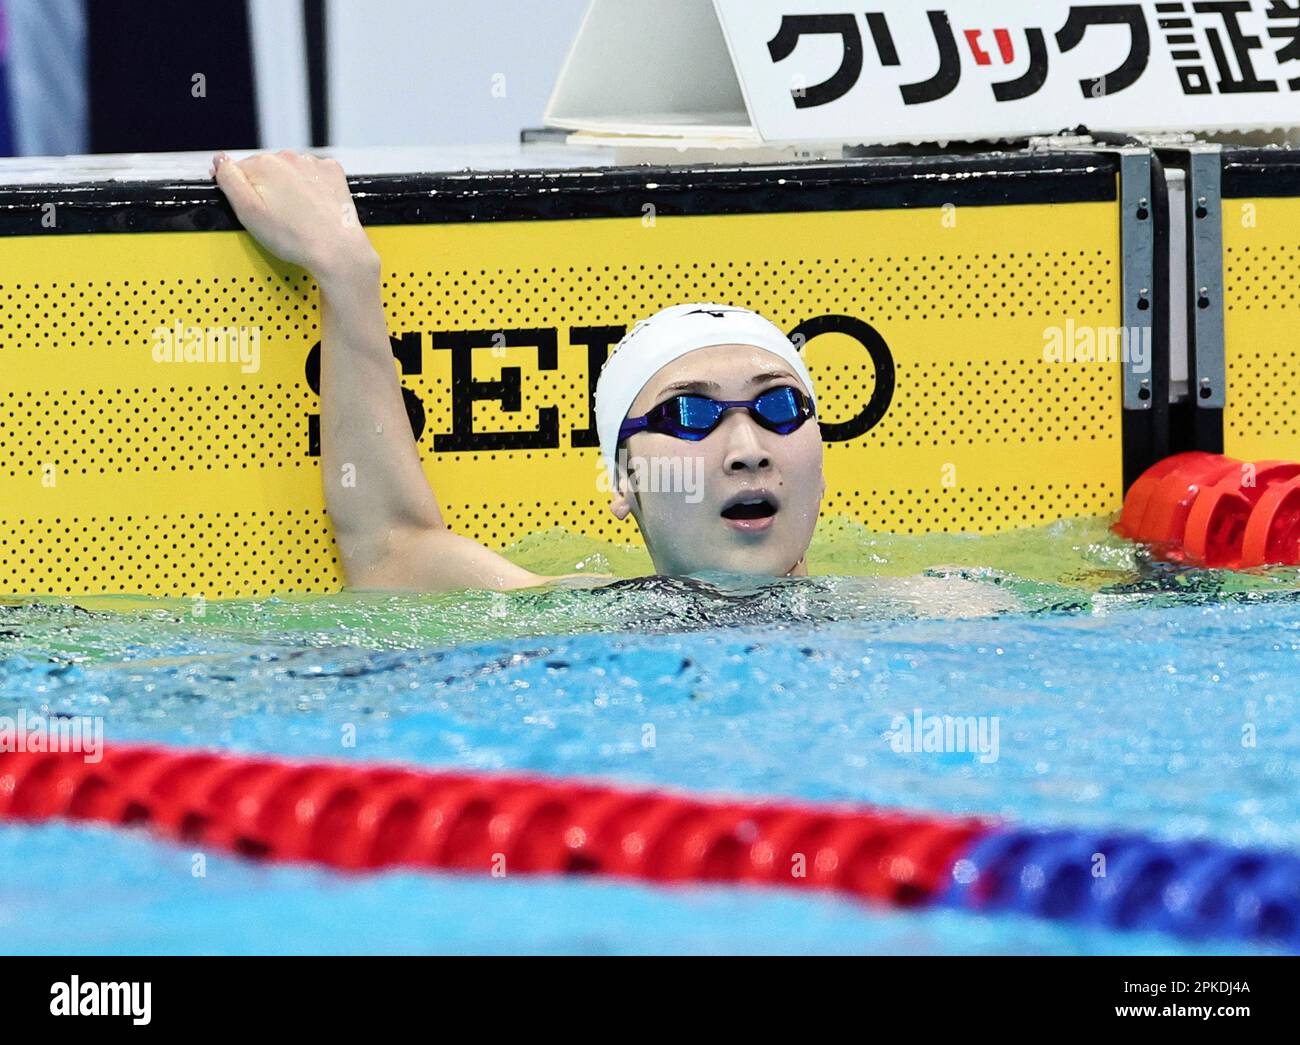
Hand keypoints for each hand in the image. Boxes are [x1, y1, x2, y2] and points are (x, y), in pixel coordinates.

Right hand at [211, 150, 377, 278]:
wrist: (337, 250)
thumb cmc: (295, 238)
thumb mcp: (248, 213)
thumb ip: (228, 181)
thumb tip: (220, 162)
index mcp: (264, 165)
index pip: (238, 170)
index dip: (240, 190)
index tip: (249, 207)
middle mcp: (288, 158)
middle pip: (264, 169)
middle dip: (265, 189)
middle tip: (275, 216)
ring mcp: (312, 164)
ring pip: (289, 171)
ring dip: (288, 187)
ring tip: (295, 214)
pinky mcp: (332, 173)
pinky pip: (312, 174)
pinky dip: (310, 186)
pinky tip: (311, 206)